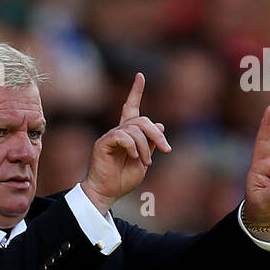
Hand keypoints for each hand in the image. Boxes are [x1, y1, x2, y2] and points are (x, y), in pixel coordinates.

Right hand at [81, 73, 170, 214]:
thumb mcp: (143, 162)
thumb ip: (150, 145)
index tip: (140, 76)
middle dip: (156, 134)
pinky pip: (122, 136)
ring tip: (146, 162)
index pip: (131, 108)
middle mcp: (118, 132)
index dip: (135, 92)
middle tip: (166, 150)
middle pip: (141, 120)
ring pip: (134, 130)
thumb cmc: (122, 181)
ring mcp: (110, 137)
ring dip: (145, 147)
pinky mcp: (103, 144)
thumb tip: (160, 126)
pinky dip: (132, 146)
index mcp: (127, 135)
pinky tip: (134, 157)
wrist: (106, 194)